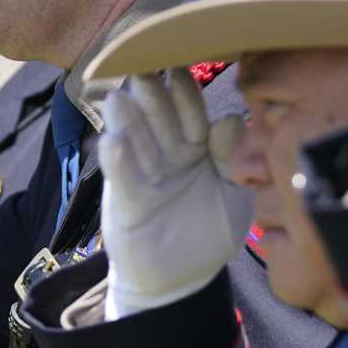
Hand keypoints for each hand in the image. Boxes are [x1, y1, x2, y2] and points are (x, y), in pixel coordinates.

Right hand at [101, 71, 251, 317]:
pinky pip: (123, 177)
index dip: (186, 93)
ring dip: (127, 120)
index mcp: (196, 144)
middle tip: (146, 71)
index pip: (191, 113)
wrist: (181, 279)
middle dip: (153, 96)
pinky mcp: (126, 201)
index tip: (182, 68)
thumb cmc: (210, 230)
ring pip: (136, 141)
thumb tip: (229, 120)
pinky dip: (118, 160)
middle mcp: (167, 152)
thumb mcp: (234, 195)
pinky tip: (113, 142)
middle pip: (159, 119)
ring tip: (119, 99)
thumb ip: (232, 158)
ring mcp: (144, 174)